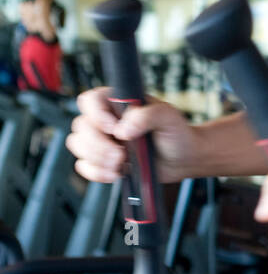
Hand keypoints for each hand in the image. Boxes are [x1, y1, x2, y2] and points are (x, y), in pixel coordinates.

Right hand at [67, 87, 200, 184]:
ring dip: (96, 158)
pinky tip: (117, 173)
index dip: (95, 114)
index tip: (113, 128)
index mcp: (118, 102)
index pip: (90, 100)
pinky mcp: (102, 161)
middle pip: (81, 126)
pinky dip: (97, 173)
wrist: (182, 158)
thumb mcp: (168, 116)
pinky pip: (84, 166)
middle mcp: (105, 119)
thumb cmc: (175, 132)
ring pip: (77, 145)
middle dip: (98, 144)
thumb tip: (123, 129)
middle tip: (120, 154)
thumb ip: (148, 115)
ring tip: (121, 163)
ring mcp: (102, 140)